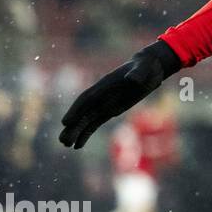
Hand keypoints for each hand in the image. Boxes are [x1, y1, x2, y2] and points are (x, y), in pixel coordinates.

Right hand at [59, 40, 182, 149]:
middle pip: (82, 112)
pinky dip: (86, 134)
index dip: (76, 110)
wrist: (149, 68)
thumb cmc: (147, 66)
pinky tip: (78, 145)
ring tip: (66, 145)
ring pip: (86, 120)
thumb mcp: (145, 68)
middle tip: (62, 141)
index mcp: (105, 85)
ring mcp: (104, 103)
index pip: (86, 99)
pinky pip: (94, 124)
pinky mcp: (110, 110)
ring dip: (76, 132)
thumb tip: (133, 79)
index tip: (66, 123)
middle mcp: (100, 95)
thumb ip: (138, 73)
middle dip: (73, 126)